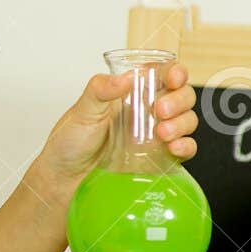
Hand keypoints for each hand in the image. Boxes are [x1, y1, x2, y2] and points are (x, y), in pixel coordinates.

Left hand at [35, 62, 197, 196]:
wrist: (64, 179)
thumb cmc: (69, 142)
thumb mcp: (82, 112)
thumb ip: (100, 90)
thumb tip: (125, 78)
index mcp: (130, 94)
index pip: (162, 75)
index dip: (175, 72)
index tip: (173, 78)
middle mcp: (146, 111)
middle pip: (181, 96)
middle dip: (179, 100)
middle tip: (160, 110)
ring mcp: (154, 134)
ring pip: (186, 120)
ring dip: (182, 123)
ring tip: (162, 133)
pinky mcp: (157, 157)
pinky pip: (184, 149)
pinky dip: (187, 146)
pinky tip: (175, 148)